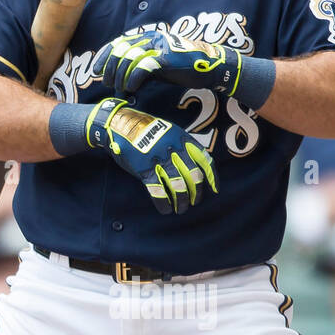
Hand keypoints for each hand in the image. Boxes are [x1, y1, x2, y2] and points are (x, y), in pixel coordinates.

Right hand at [86, 96, 216, 214]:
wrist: (120, 124)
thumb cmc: (146, 130)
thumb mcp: (169, 131)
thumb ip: (182, 146)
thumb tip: (195, 166)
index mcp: (183, 139)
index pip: (204, 160)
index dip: (212, 178)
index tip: (214, 190)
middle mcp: (174, 149)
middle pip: (194, 176)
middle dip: (196, 193)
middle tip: (194, 201)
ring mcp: (159, 159)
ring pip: (179, 186)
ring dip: (182, 201)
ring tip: (181, 209)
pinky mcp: (145, 169)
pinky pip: (158, 191)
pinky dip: (164, 204)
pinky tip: (166, 210)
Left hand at [94, 25, 243, 99]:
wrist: (211, 67)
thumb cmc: (184, 69)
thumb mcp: (159, 66)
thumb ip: (141, 68)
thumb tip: (123, 82)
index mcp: (148, 37)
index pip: (118, 43)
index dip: (104, 56)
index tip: (96, 71)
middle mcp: (152, 38)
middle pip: (120, 50)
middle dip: (109, 68)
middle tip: (106, 84)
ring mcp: (160, 46)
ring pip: (129, 58)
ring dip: (120, 76)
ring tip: (119, 89)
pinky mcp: (167, 58)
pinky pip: (143, 67)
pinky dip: (133, 79)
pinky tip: (130, 89)